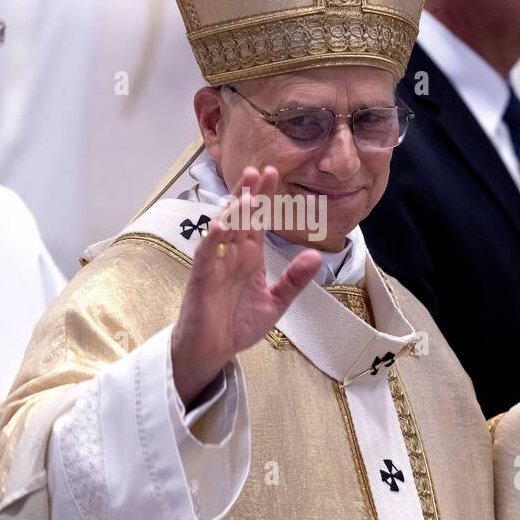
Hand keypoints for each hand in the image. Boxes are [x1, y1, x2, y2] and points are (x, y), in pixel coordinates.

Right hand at [171, 166, 321, 404]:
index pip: (259, 221)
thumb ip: (294, 279)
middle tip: (260, 170)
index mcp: (251, 257)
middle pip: (242, 218)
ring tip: (246, 192)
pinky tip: (222, 226)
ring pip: (224, 230)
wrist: (214, 350)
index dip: (266, 198)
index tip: (274, 173)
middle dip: (250, 194)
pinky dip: (213, 240)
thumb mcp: (276, 302)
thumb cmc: (239, 324)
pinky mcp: (202, 278)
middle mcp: (233, 254)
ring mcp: (216, 264)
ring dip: (234, 212)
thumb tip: (317, 255)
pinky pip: (207, 255)